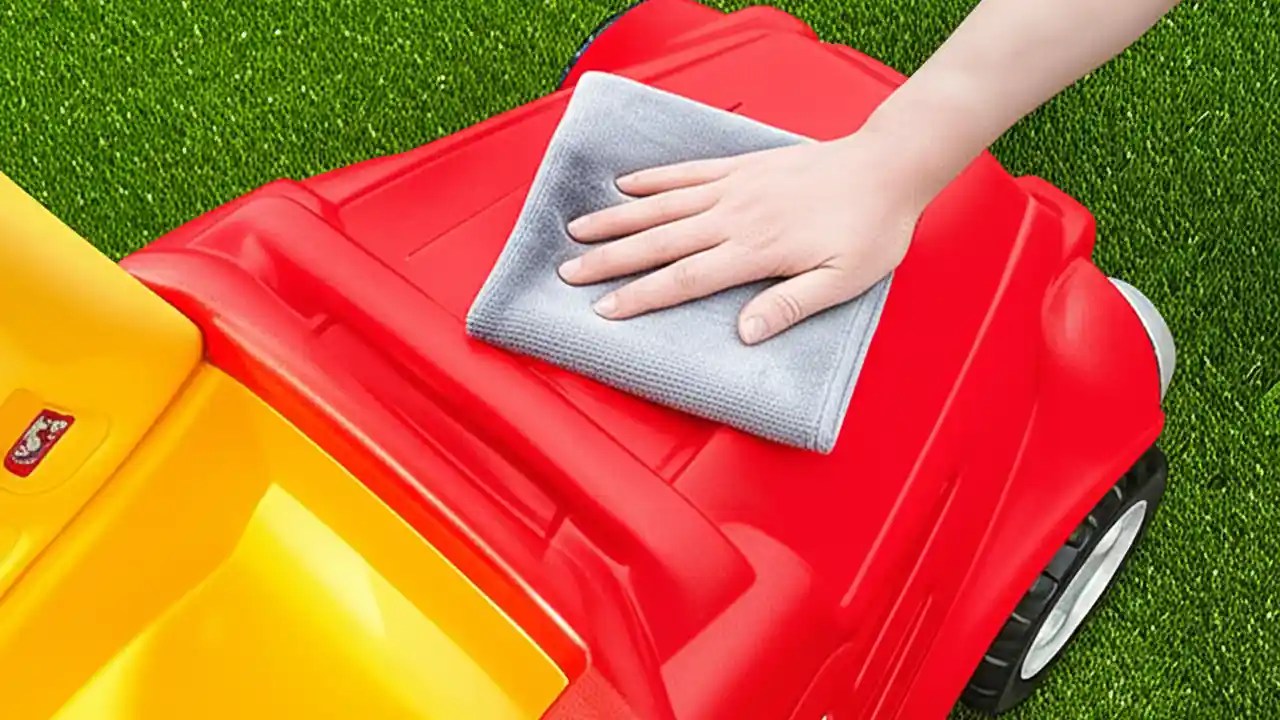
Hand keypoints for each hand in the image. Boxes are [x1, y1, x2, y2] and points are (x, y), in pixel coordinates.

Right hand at [558, 132, 925, 343]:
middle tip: (569, 272)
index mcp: (756, 250)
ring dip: (619, 219)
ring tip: (579, 230)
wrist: (888, 167)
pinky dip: (655, 179)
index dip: (642, 296)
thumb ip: (791, 305)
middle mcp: (736, 217)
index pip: (686, 278)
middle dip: (611, 259)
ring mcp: (735, 187)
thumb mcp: (843, 281)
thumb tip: (744, 333)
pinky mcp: (742, 166)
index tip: (604, 310)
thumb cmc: (870, 229)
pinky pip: (688, 172)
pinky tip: (627, 185)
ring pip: (664, 205)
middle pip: (660, 241)